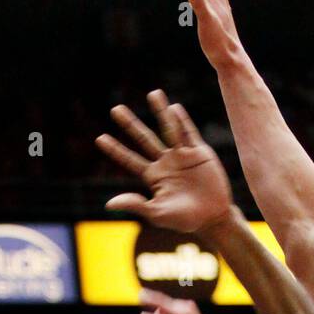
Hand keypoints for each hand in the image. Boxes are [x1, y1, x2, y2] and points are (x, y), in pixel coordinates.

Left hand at [96, 90, 232, 233]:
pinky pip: (189, 133)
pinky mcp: (199, 153)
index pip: (130, 160)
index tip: (100, 138)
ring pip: (168, 129)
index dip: (116, 149)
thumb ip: (136, 205)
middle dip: (130, 124)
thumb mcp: (157, 214)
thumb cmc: (184, 220)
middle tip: (115, 109)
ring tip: (153, 93)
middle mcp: (166, 162)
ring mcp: (182, 156)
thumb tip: (108, 203)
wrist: (213, 218)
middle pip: (144, 139)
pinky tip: (174, 108)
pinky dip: (182, 121)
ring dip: (160, 112)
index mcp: (153, 177)